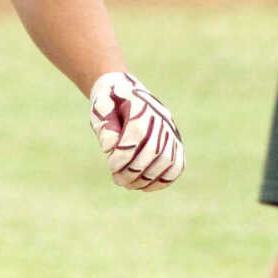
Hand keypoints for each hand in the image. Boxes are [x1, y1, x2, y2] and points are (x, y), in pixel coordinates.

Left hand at [89, 72, 184, 190]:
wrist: (125, 91)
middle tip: (117, 179)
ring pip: (167, 160)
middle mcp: (160, 117)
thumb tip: (110, 148)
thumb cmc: (110, 102)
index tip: (111, 166)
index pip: (137, 134)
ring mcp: (171, 130)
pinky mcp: (175, 142)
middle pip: (154, 149)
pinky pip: (177, 165)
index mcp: (141, 104)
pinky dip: (163, 180)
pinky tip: (144, 186)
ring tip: (128, 184)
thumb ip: (105, 126)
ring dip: (147, 178)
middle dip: (134, 170)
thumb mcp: (101, 108)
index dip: (124, 155)